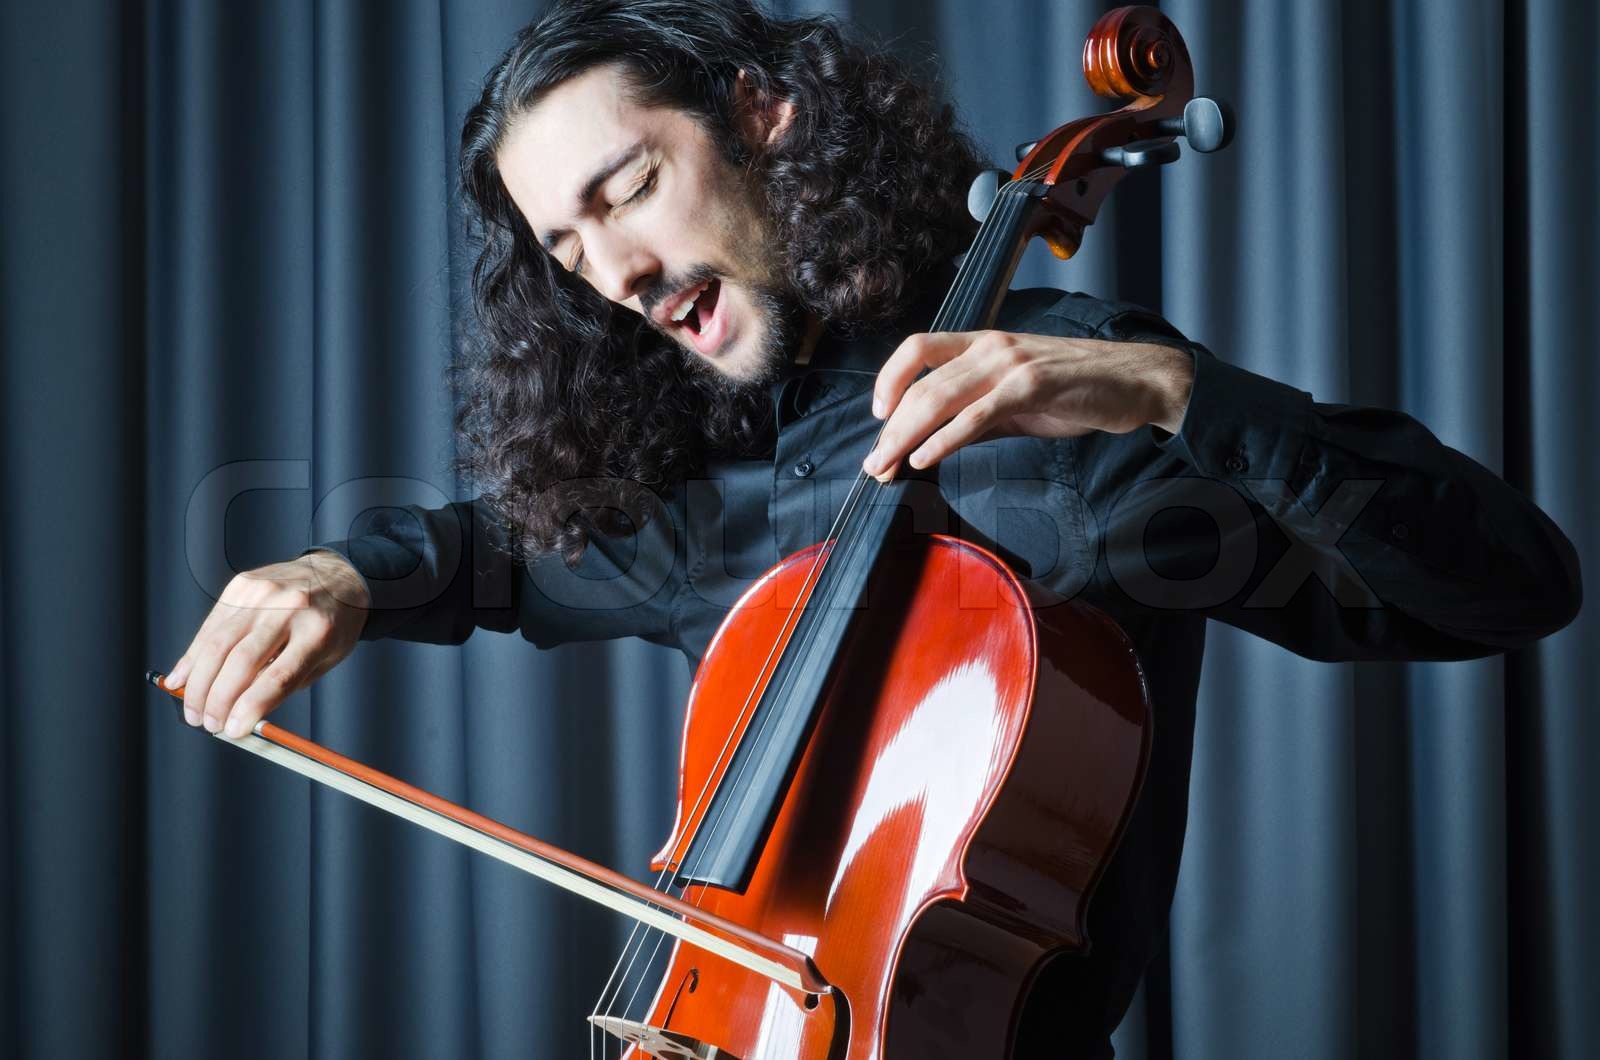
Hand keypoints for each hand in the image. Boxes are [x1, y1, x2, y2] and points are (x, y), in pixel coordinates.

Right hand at [165, 552, 369, 738]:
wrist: (337, 573)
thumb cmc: (333, 624)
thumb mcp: (326, 657)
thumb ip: (287, 684)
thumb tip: (241, 714)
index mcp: (318, 631)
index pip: (279, 676)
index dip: (251, 706)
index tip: (233, 731)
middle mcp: (288, 608)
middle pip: (241, 661)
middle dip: (218, 700)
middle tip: (208, 724)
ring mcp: (262, 593)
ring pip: (217, 644)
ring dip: (199, 684)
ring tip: (194, 711)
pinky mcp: (242, 586)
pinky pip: (211, 626)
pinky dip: (193, 656)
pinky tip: (182, 679)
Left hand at [862, 330, 1193, 480]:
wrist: (1138, 381)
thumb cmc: (1080, 388)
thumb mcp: (1019, 399)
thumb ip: (978, 415)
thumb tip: (937, 441)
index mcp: (985, 343)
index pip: (918, 347)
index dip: (888, 379)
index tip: (876, 416)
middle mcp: (992, 346)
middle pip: (922, 384)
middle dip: (890, 428)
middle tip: (873, 464)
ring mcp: (1012, 364)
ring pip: (941, 398)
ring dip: (907, 437)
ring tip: (887, 467)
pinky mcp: (1032, 387)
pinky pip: (977, 415)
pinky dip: (945, 439)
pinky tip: (926, 459)